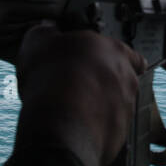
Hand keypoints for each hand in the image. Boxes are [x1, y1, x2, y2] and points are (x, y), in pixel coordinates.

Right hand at [13, 23, 147, 165]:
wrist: (60, 125)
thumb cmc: (53, 80)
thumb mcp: (38, 42)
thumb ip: (46, 33)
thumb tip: (45, 31)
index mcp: (114, 50)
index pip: (126, 51)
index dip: (108, 57)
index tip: (91, 61)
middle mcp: (127, 78)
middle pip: (121, 79)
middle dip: (101, 83)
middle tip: (75, 85)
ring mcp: (126, 108)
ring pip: (115, 105)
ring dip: (97, 106)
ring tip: (69, 109)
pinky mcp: (119, 134)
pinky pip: (106, 129)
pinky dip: (92, 128)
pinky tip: (71, 127)